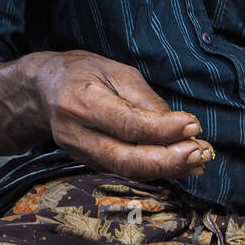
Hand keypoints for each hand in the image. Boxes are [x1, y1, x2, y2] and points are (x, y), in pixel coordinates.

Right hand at [29, 50, 211, 179]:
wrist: (43, 91)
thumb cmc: (83, 74)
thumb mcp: (115, 72)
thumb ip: (146, 101)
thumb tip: (181, 127)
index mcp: (81, 102)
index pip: (127, 124)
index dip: (163, 130)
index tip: (194, 126)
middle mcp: (78, 135)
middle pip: (128, 160)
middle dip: (169, 160)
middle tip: (202, 152)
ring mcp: (82, 154)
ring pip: (130, 172)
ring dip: (169, 169)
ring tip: (199, 161)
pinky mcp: (92, 165)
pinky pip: (129, 172)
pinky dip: (159, 170)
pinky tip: (183, 164)